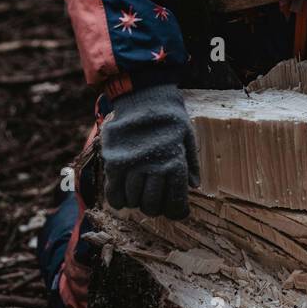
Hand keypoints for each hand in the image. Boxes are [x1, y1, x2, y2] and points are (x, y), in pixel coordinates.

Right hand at [100, 83, 200, 219]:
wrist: (144, 95)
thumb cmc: (169, 116)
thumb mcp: (187, 136)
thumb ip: (190, 163)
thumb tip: (193, 186)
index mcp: (175, 163)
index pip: (175, 204)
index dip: (176, 212)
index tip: (175, 211)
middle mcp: (154, 168)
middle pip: (151, 206)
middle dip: (154, 207)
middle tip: (154, 201)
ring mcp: (132, 166)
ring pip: (133, 201)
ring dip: (136, 201)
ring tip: (139, 192)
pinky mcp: (114, 162)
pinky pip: (114, 193)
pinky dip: (118, 199)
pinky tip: (123, 195)